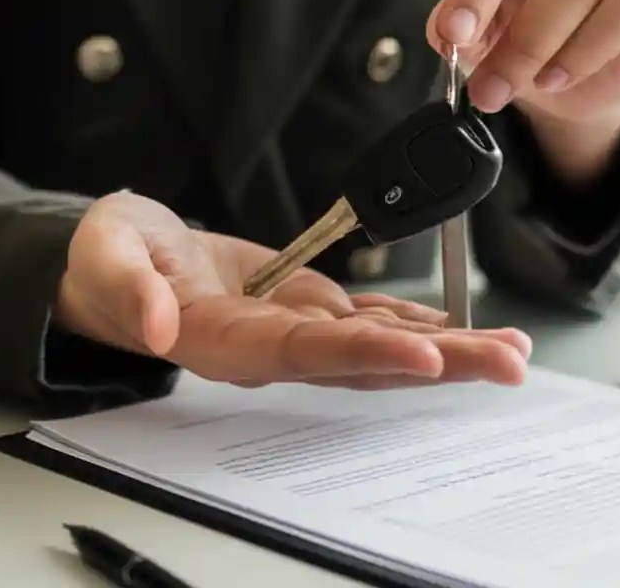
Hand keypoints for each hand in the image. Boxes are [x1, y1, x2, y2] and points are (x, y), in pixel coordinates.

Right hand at [53, 191, 530, 389]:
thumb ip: (128, 287)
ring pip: (384, 343)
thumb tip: (157, 325)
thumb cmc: (113, 262)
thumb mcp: (106, 256)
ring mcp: (300, 330)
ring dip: (451, 347)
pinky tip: (466, 324)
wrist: (127, 266)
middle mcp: (277, 348)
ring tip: (514, 349)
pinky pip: (376, 317)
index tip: (429, 358)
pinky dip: (423, 319)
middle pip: (368, 359)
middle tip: (510, 363)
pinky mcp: (313, 308)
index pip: (308, 352)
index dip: (368, 353)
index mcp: (229, 341)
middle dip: (443, 362)